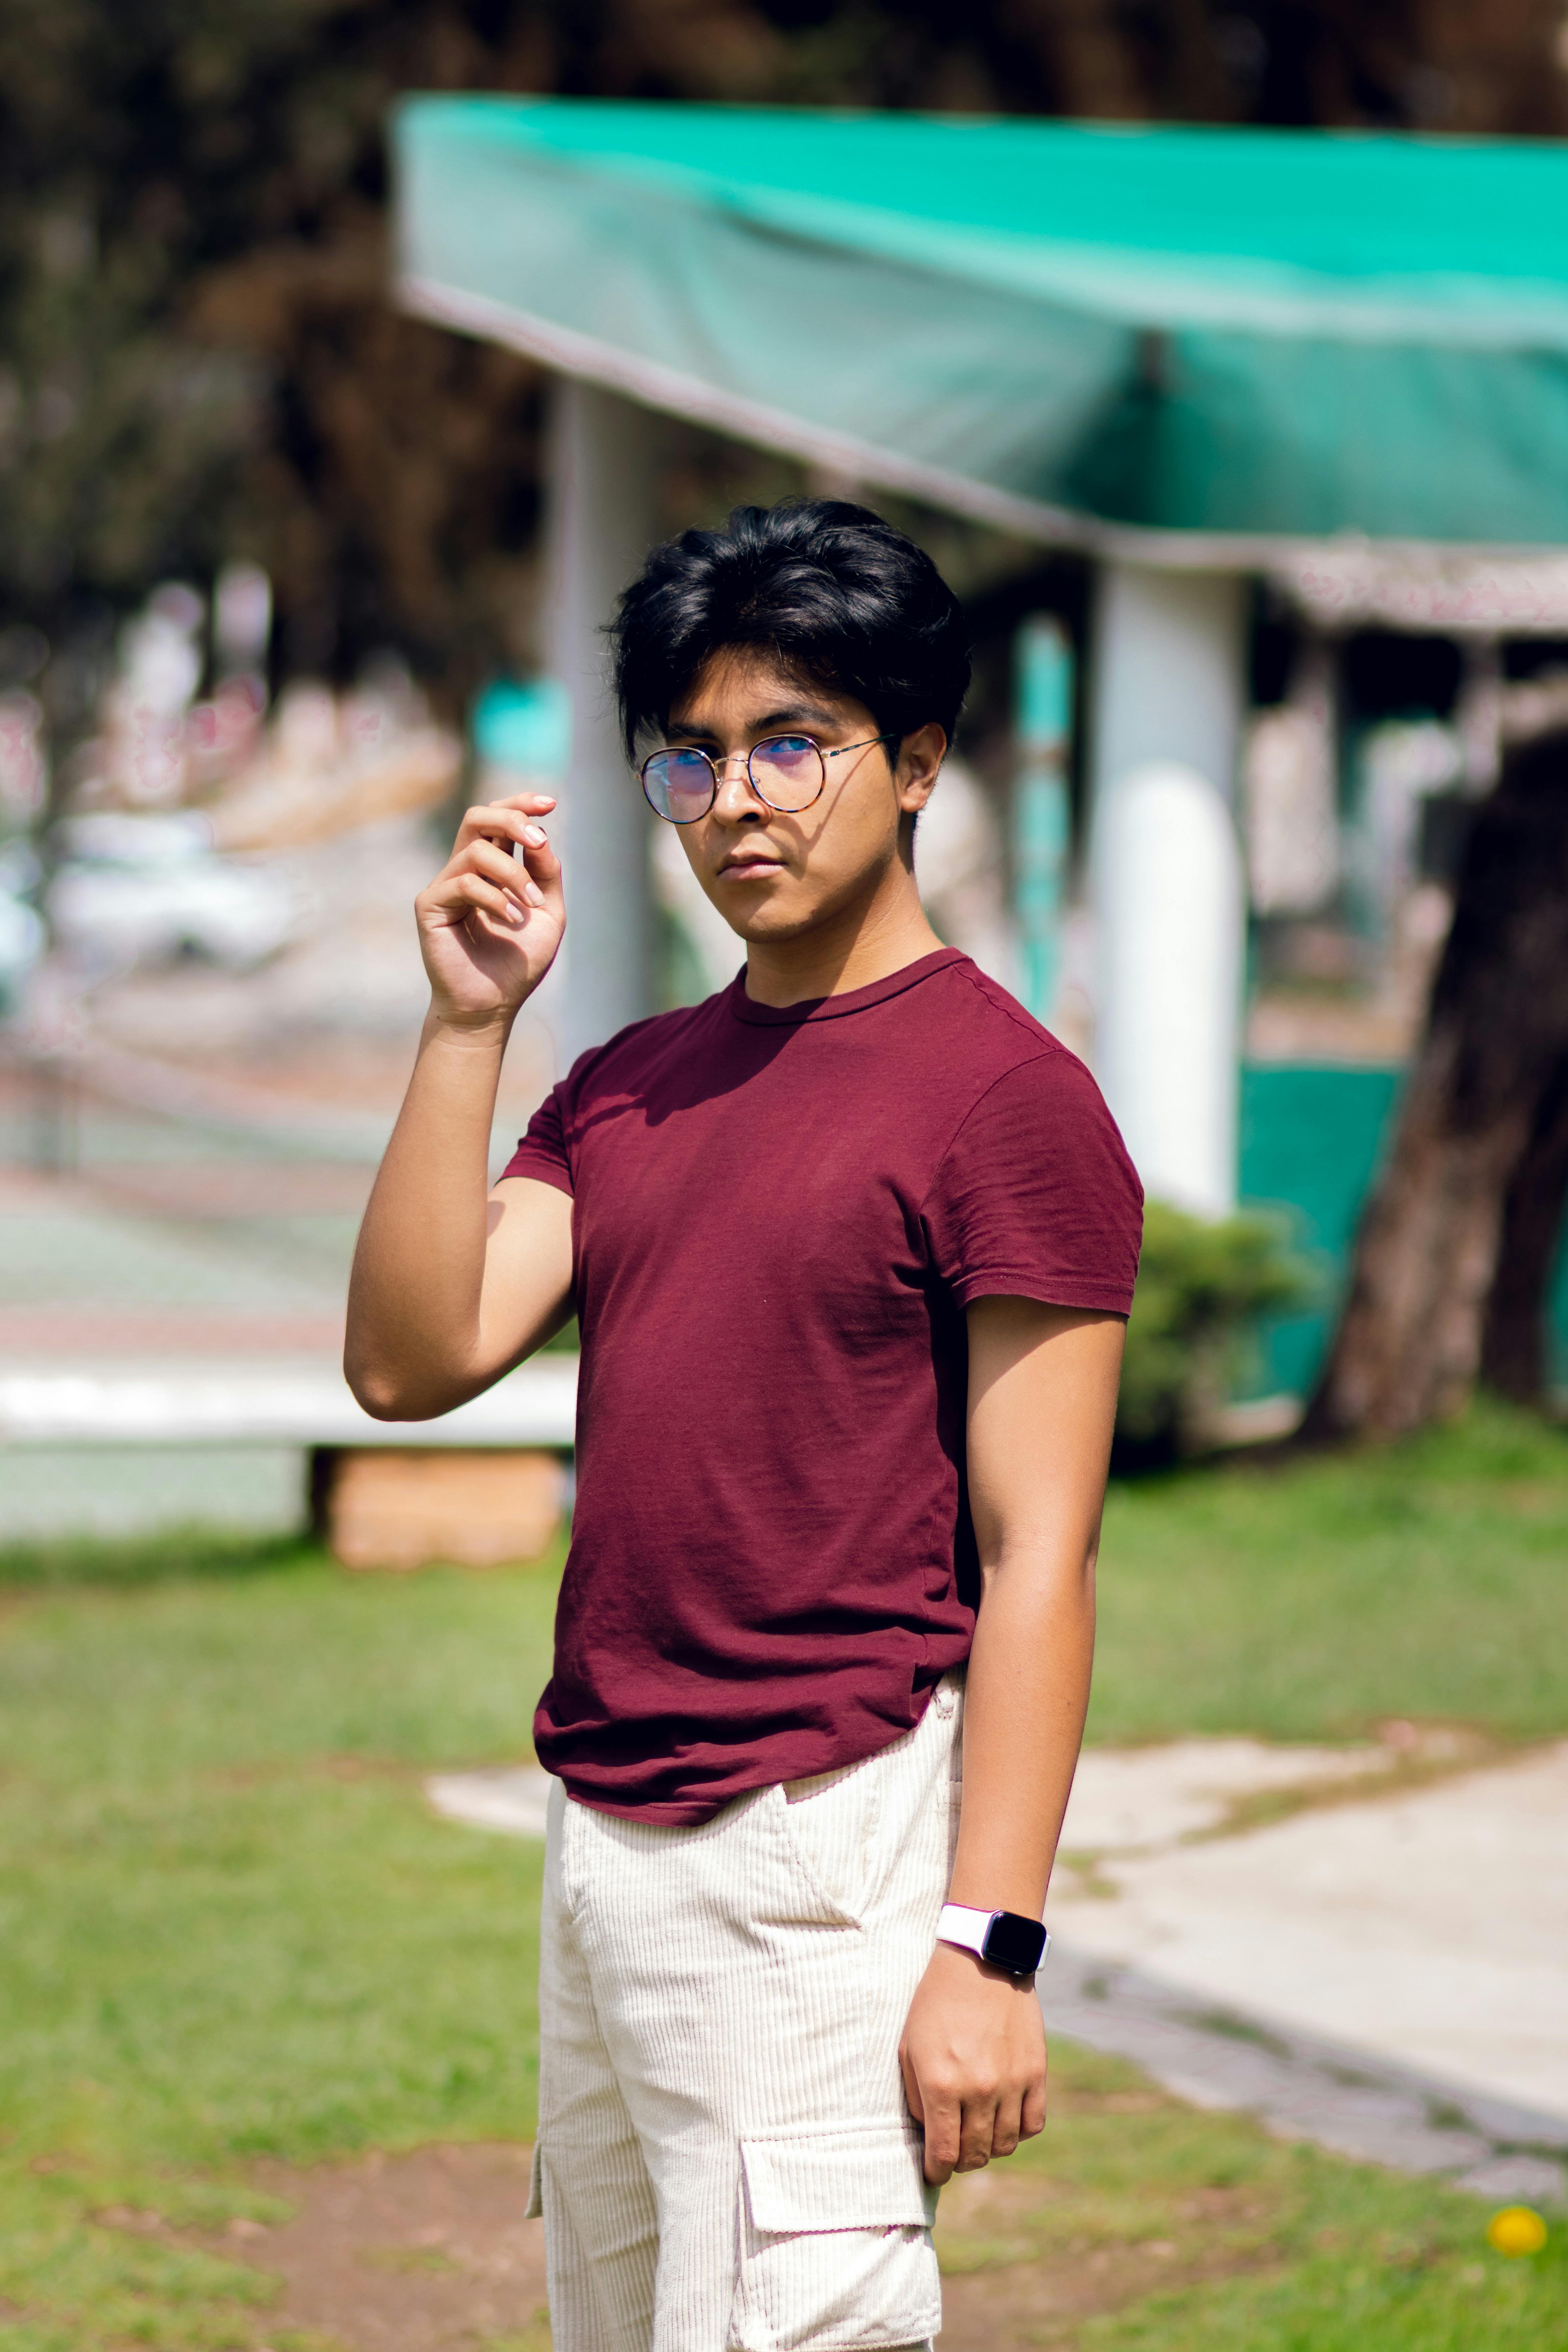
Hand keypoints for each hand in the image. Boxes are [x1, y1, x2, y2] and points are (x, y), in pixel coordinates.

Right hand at [415, 794, 564, 1028]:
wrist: (493, 1005)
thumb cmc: (517, 962)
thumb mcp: (547, 912)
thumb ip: (546, 873)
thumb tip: (541, 837)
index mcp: (492, 868)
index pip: (498, 820)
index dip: (520, 803)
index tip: (550, 803)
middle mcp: (464, 870)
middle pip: (477, 817)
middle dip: (511, 819)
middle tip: (537, 841)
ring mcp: (444, 886)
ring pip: (476, 850)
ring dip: (513, 874)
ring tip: (531, 906)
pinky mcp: (431, 905)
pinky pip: (465, 882)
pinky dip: (496, 898)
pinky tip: (512, 920)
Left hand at [898, 1940, 1047, 2184]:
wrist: (980, 1962)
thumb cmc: (936, 2004)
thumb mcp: (909, 2049)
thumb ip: (917, 2098)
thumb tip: (930, 2137)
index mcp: (942, 2085)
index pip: (943, 2154)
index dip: (936, 2172)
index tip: (934, 2172)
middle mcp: (979, 2090)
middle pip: (975, 2155)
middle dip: (961, 2161)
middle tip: (954, 2152)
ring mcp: (1011, 2083)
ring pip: (1004, 2145)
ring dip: (989, 2148)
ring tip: (978, 2134)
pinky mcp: (1036, 2073)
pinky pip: (1032, 2124)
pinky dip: (1018, 2131)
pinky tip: (1004, 2118)